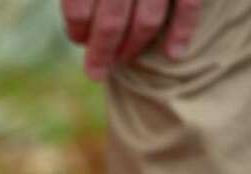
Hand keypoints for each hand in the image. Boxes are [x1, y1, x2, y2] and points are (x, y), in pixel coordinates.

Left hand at [61, 0, 201, 79]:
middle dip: (101, 54)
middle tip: (95, 73)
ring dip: (133, 47)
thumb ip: (85, 1)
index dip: (77, 31)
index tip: (80, 38)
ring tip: (123, 58)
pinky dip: (181, 32)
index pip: (78, 11)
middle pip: (110, 24)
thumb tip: (84, 37)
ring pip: (147, 22)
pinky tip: (174, 54)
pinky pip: (188, 6)